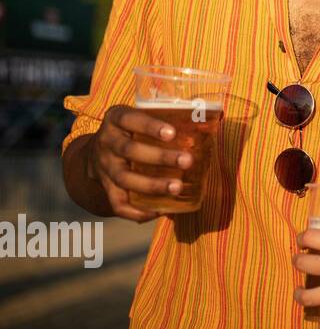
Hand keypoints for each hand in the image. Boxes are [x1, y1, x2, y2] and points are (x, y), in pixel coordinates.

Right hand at [91, 105, 196, 222]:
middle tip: (187, 161)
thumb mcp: (141, 117)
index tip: (172, 133)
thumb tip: (213, 119)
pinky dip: (136, 211)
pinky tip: (158, 211)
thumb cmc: (133, 131)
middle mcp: (107, 142)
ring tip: (177, 187)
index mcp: (117, 119)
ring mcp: (104, 167)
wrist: (96, 152)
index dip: (150, 126)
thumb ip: (166, 117)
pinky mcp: (105, 187)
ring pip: (124, 178)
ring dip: (152, 185)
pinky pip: (117, 203)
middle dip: (160, 157)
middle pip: (130, 151)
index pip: (130, 119)